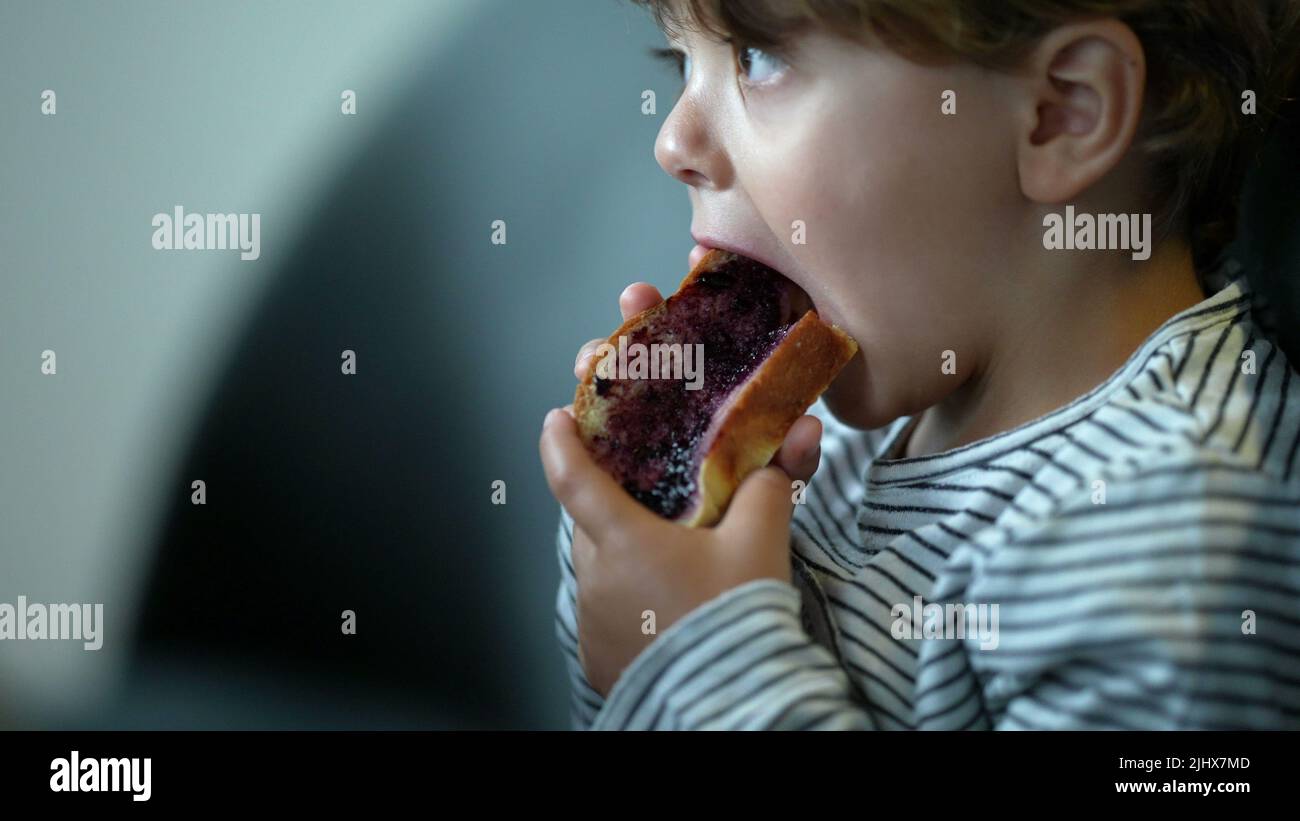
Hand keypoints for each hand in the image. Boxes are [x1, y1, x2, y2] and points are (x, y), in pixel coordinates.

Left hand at [542, 283, 822, 696]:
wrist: (728, 707)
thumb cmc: (736, 618)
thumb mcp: (760, 541)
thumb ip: (770, 482)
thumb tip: (798, 432)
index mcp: (622, 540)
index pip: (570, 476)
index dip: (559, 442)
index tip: (555, 418)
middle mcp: (596, 578)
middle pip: (591, 522)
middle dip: (611, 501)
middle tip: (647, 491)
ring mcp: (593, 621)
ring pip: (600, 567)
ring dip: (626, 553)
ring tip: (674, 554)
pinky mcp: (600, 657)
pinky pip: (606, 611)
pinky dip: (629, 597)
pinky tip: (669, 601)